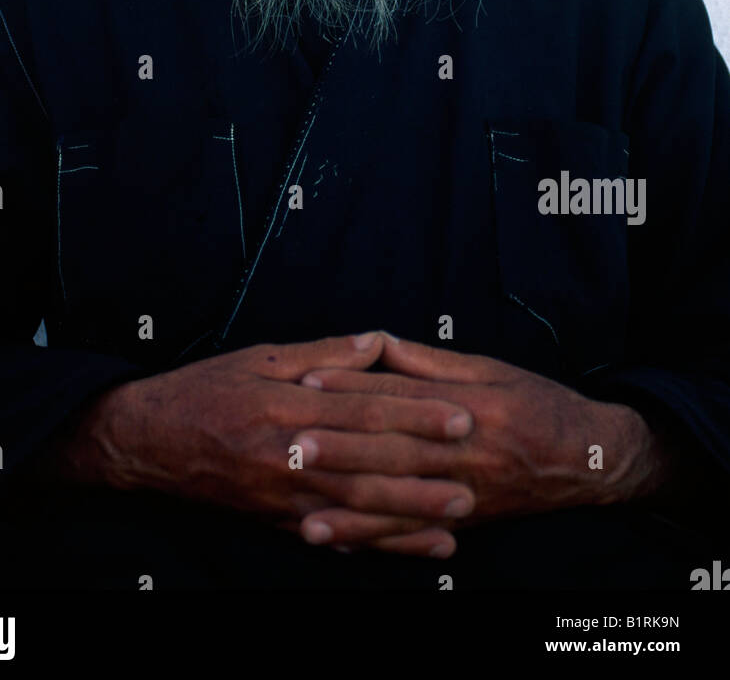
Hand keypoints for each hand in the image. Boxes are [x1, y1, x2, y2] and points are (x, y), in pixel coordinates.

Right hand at [35, 332, 473, 554]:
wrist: (150, 439)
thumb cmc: (207, 388)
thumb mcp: (263, 356)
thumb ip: (324, 352)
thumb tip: (377, 343)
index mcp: (287, 404)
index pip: (364, 411)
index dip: (414, 416)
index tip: (459, 416)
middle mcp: (286, 452)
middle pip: (366, 467)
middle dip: (424, 474)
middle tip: (474, 477)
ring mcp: (281, 493)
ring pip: (355, 509)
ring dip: (407, 517)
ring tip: (454, 519)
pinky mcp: (276, 519)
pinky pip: (331, 536)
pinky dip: (372, 546)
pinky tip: (407, 550)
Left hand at [295, 337, 670, 553]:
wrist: (589, 458)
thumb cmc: (538, 403)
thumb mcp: (490, 367)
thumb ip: (430, 361)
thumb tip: (379, 341)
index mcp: (470, 405)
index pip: (401, 396)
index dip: (354, 388)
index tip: (309, 381)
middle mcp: (465, 451)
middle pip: (394, 449)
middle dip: (340, 448)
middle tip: (292, 443)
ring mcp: (465, 491)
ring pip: (398, 501)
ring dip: (348, 505)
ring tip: (303, 505)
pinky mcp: (462, 520)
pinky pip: (411, 534)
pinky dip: (371, 539)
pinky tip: (337, 538)